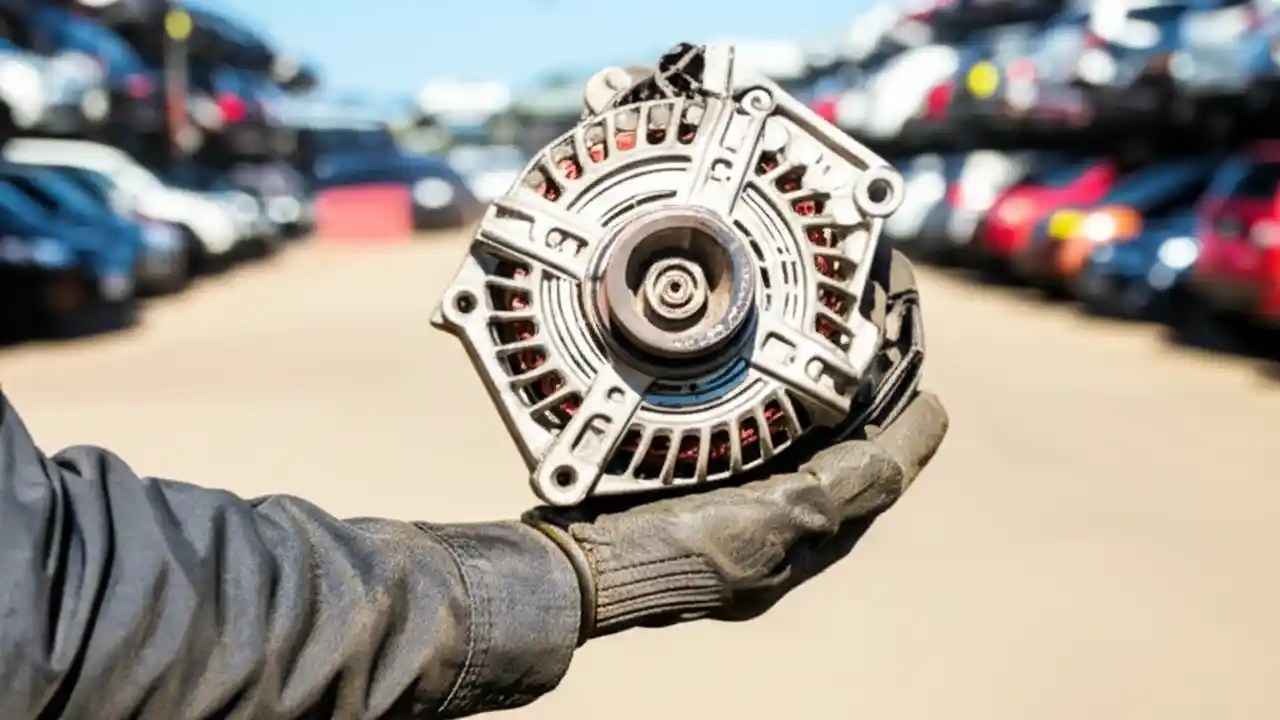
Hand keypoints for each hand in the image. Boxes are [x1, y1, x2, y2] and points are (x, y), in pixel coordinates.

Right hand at [525, 390, 947, 639]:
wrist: (587, 566)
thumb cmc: (677, 551)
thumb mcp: (774, 521)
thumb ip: (838, 493)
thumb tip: (895, 464)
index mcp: (803, 545)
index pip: (876, 486)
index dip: (909, 442)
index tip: (931, 400)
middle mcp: (776, 538)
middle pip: (845, 478)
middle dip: (873, 432)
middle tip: (891, 382)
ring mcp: (735, 524)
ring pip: (803, 469)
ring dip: (828, 429)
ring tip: (842, 387)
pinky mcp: (696, 506)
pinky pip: (756, 464)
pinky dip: (775, 432)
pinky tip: (762, 409)